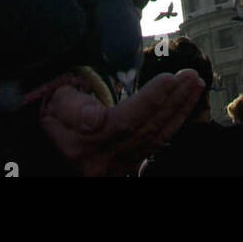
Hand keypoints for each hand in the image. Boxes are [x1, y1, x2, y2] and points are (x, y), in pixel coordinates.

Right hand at [39, 69, 204, 175]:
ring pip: (155, 138)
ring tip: (194, 84)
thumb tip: (96, 119)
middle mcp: (103, 161)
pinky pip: (155, 144)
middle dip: (173, 101)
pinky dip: (173, 123)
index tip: (170, 77)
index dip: (151, 100)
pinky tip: (185, 106)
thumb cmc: (51, 112)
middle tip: (191, 75)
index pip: (125, 121)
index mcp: (84, 145)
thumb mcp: (54, 103)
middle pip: (146, 129)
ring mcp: (117, 167)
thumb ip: (73, 109)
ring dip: (179, 110)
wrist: (48, 142)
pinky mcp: (126, 165)